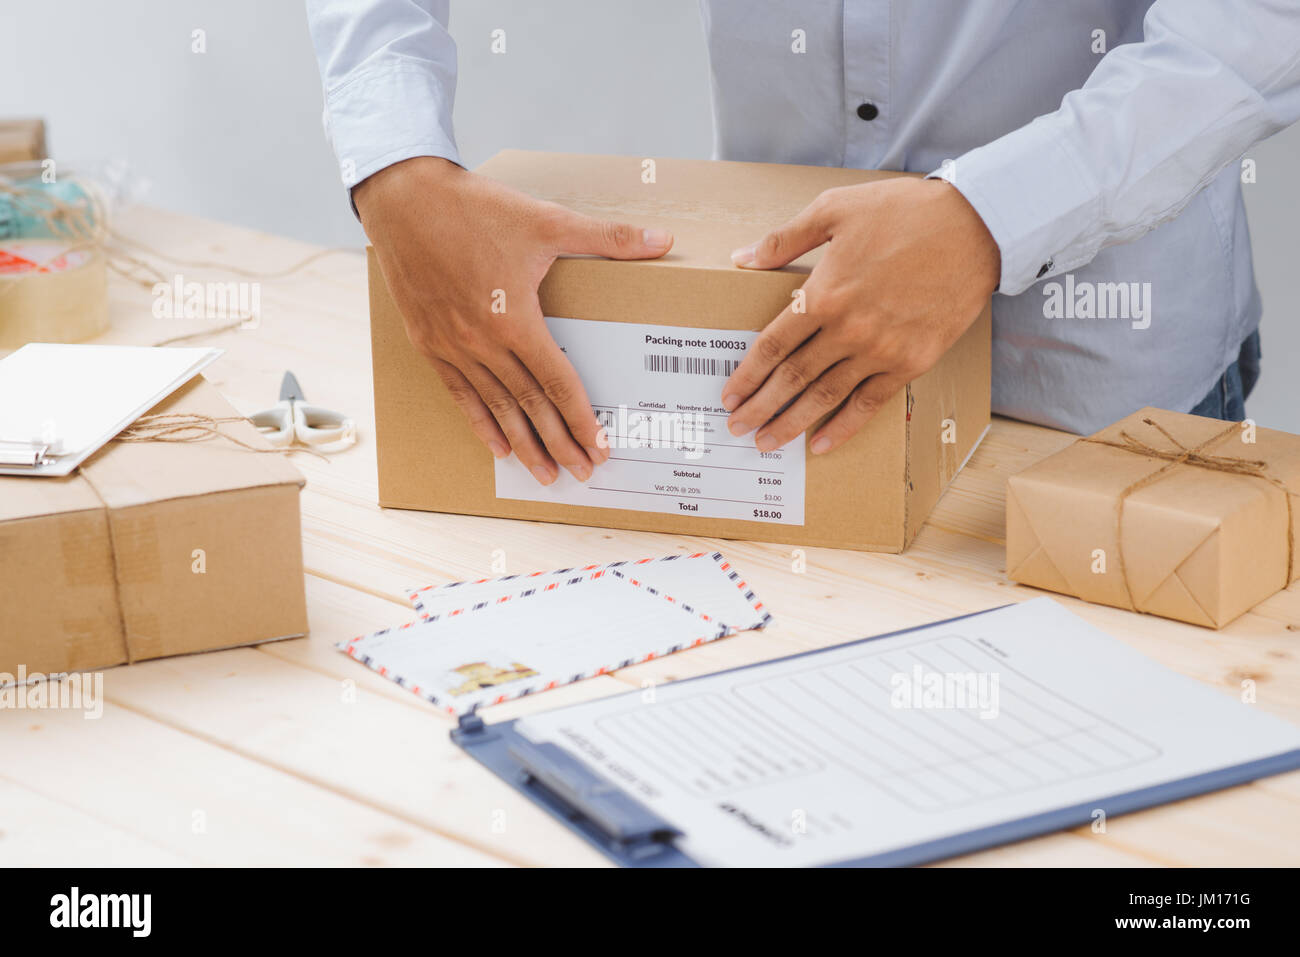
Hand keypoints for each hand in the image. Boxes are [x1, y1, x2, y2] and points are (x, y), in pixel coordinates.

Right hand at [356, 156, 673, 483]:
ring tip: (544, 474)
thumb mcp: (546, 219)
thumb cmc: (475, 207)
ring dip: (523, 444)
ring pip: (495, 407)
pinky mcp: (428, 342)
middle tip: (581, 472)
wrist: (404, 199)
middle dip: (558, 443)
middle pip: (529, 404)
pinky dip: (480, 422)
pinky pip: (459, 393)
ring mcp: (451, 346)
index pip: (557, 381)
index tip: (599, 445)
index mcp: (515, 317)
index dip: (580, 417)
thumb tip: (662, 239)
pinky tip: (498, 447)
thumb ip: (607, 237)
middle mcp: (482, 341)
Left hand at [721, 177, 998, 454]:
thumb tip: (742, 258)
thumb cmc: (905, 212)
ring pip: (825, 397)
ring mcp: (881, 350)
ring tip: (767, 443)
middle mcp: (848, 330)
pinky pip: (870, 403)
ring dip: (792, 423)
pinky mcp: (911, 362)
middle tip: (736, 428)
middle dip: (760, 407)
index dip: (747, 374)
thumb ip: (784, 239)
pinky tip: (821, 444)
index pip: (773, 345)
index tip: (729, 394)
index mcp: (824, 293)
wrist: (976, 227)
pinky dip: (844, 427)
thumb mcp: (835, 209)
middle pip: (792, 378)